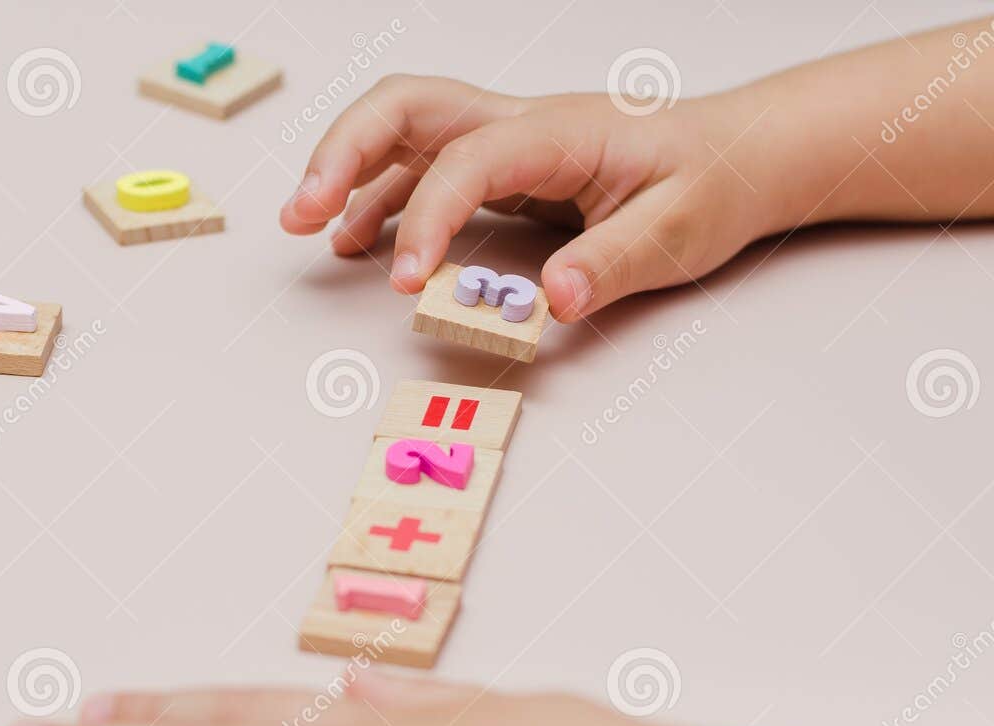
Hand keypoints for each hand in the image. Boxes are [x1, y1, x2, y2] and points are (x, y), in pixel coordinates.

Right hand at [278, 76, 772, 320]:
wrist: (740, 154)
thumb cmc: (713, 181)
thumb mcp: (681, 229)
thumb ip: (614, 262)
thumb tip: (554, 301)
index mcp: (562, 132)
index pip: (468, 160)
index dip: (427, 219)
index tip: (408, 284)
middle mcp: (521, 124)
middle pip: (408, 106)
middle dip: (343, 153)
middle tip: (302, 212)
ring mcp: (506, 142)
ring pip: (403, 129)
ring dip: (345, 169)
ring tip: (303, 225)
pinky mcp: (501, 170)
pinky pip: (422, 168)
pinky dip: (378, 198)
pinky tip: (353, 239)